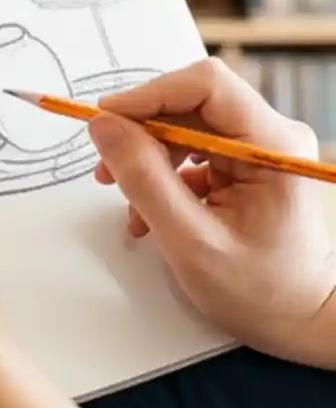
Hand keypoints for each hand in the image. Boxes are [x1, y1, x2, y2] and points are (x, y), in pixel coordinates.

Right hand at [90, 57, 335, 366]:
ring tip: (127, 201)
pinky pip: (191, 153)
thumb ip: (144, 180)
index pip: (205, 86)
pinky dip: (162, 178)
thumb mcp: (191, 241)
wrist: (304, 321)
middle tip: (105, 170)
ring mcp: (260, 150)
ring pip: (184, 128)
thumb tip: (103, 127)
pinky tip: (149, 214)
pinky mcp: (246, 167)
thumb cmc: (262, 292)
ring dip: (147, 159)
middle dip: (141, 132)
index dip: (149, 95)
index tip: (104, 120)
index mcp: (272, 145)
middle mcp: (271, 136)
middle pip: (190, 104)